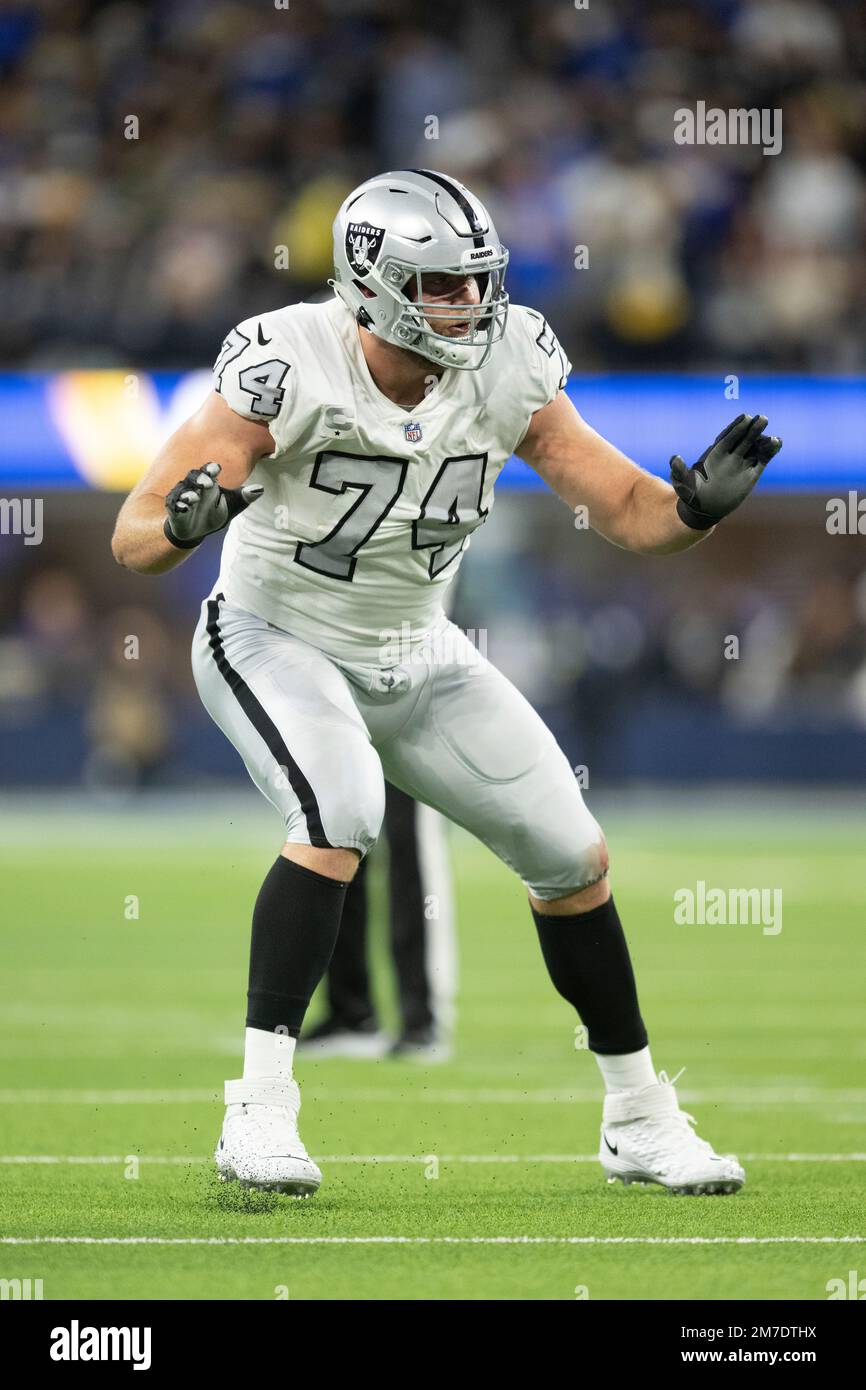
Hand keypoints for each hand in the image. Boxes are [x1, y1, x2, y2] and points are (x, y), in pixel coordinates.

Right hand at [164, 462, 262, 548]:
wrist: (197, 532)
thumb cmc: (213, 513)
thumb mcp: (232, 505)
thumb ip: (245, 497)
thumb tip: (261, 489)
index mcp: (208, 482)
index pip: (208, 470)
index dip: (210, 469)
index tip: (217, 469)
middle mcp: (193, 487)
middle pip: (193, 476)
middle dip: (199, 478)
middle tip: (208, 483)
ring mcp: (182, 498)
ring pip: (182, 490)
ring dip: (188, 493)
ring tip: (194, 498)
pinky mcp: (175, 510)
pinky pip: (174, 506)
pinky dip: (179, 506)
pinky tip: (184, 508)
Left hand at [669, 414, 781, 529]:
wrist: (704, 508)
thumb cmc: (691, 494)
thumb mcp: (682, 483)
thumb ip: (679, 471)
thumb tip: (674, 458)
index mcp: (714, 453)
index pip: (727, 437)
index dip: (736, 427)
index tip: (745, 418)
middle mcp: (730, 454)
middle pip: (743, 438)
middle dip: (752, 428)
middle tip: (762, 418)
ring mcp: (742, 462)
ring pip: (755, 447)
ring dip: (764, 440)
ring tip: (772, 438)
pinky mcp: (752, 472)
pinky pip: (763, 459)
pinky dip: (770, 450)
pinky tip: (778, 442)